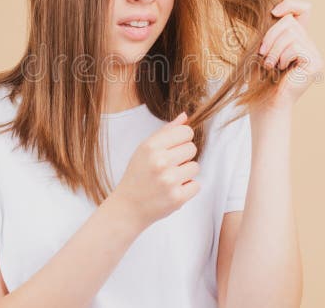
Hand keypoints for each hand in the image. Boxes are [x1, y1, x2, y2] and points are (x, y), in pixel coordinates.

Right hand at [111, 112, 199, 227]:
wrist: (128, 207)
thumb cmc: (137, 175)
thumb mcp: (144, 149)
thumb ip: (166, 132)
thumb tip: (185, 116)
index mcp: (151, 147)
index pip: (185, 132)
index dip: (183, 139)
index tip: (175, 148)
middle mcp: (160, 162)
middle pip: (192, 148)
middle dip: (184, 157)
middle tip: (170, 166)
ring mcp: (169, 180)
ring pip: (196, 167)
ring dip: (186, 173)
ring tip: (171, 179)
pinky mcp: (177, 198)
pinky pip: (196, 185)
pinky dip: (187, 189)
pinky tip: (173, 190)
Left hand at [253, 0, 323, 112]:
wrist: (266, 103)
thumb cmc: (260, 79)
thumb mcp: (263, 48)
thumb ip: (272, 30)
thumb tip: (274, 9)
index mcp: (297, 39)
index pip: (304, 9)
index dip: (290, 5)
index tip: (273, 12)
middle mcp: (309, 45)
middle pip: (290, 21)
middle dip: (271, 35)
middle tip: (262, 54)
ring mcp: (315, 54)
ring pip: (291, 33)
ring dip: (274, 48)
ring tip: (269, 64)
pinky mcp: (316, 63)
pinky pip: (296, 46)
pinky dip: (282, 56)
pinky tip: (280, 69)